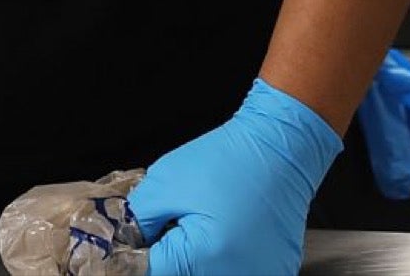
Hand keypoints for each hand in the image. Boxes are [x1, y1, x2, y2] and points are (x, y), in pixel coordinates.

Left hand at [127, 79, 341, 275]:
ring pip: (208, 274)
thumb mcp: (165, 183)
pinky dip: (222, 259)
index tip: (135, 244)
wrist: (279, 147)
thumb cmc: (228, 160)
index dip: (139, 256)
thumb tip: (130, 244)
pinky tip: (223, 233)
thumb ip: (140, 221)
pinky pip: (236, 271)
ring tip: (198, 227)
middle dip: (168, 256)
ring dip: (195, 260)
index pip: (155, 273)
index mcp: (206, 258)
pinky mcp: (275, 272)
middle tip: (167, 227)